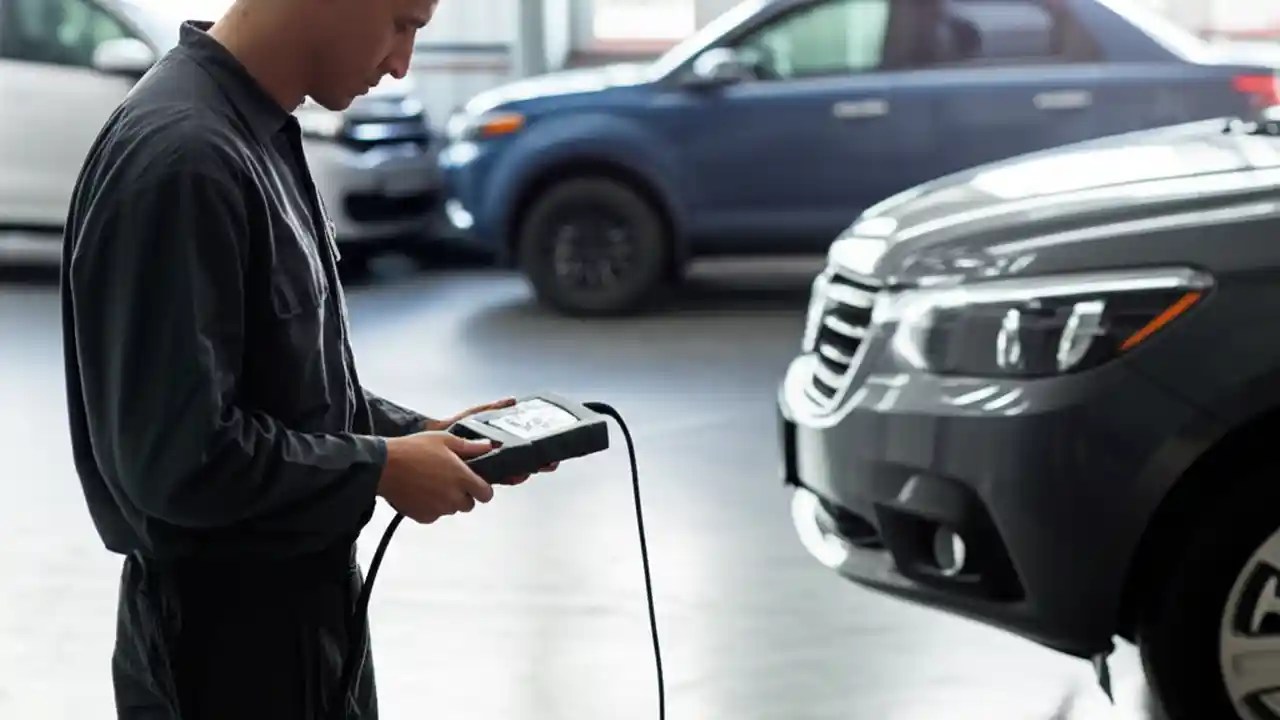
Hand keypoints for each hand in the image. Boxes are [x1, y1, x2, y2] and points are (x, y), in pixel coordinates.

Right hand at [377, 432, 495, 523]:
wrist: (383, 466)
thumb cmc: (413, 450)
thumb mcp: (444, 440)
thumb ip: (470, 447)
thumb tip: (489, 447)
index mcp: (462, 478)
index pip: (486, 494)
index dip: (482, 489)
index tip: (474, 482)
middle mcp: (453, 497)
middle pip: (468, 504)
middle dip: (463, 495)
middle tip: (448, 480)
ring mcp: (439, 509)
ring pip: (451, 509)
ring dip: (446, 500)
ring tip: (431, 483)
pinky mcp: (424, 517)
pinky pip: (434, 515)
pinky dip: (431, 507)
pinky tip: (420, 492)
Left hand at [425, 398, 559, 484]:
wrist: (429, 440)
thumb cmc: (450, 429)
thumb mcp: (475, 415)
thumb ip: (493, 408)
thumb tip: (512, 401)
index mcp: (495, 446)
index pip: (519, 451)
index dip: (535, 453)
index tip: (549, 453)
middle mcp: (493, 459)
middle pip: (520, 464)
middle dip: (536, 464)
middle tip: (549, 463)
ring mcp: (486, 469)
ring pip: (511, 473)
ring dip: (524, 471)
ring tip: (534, 468)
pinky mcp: (476, 475)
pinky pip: (495, 477)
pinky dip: (508, 476)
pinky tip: (516, 474)